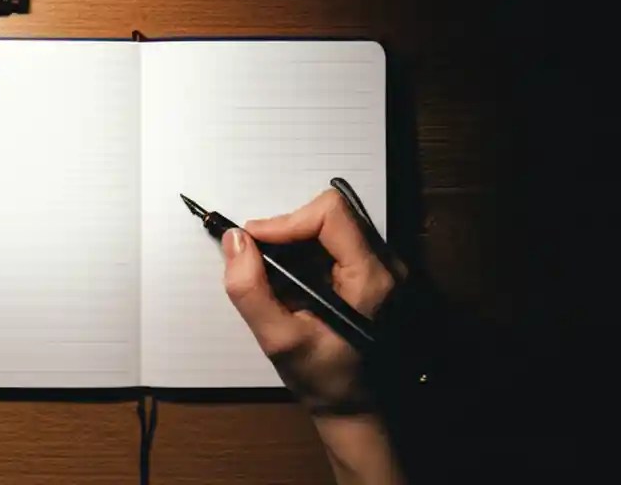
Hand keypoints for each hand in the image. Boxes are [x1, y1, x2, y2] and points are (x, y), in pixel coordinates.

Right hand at [222, 189, 404, 483]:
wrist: (353, 406)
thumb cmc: (323, 379)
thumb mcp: (279, 341)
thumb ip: (251, 290)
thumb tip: (235, 240)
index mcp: (372, 278)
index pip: (331, 214)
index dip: (286, 220)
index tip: (254, 241)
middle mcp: (385, 265)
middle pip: (329, 215)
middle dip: (286, 230)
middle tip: (256, 258)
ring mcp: (381, 267)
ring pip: (328, 225)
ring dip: (292, 241)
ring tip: (272, 274)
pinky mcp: (370, 271)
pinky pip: (331, 241)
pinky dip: (302, 251)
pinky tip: (289, 280)